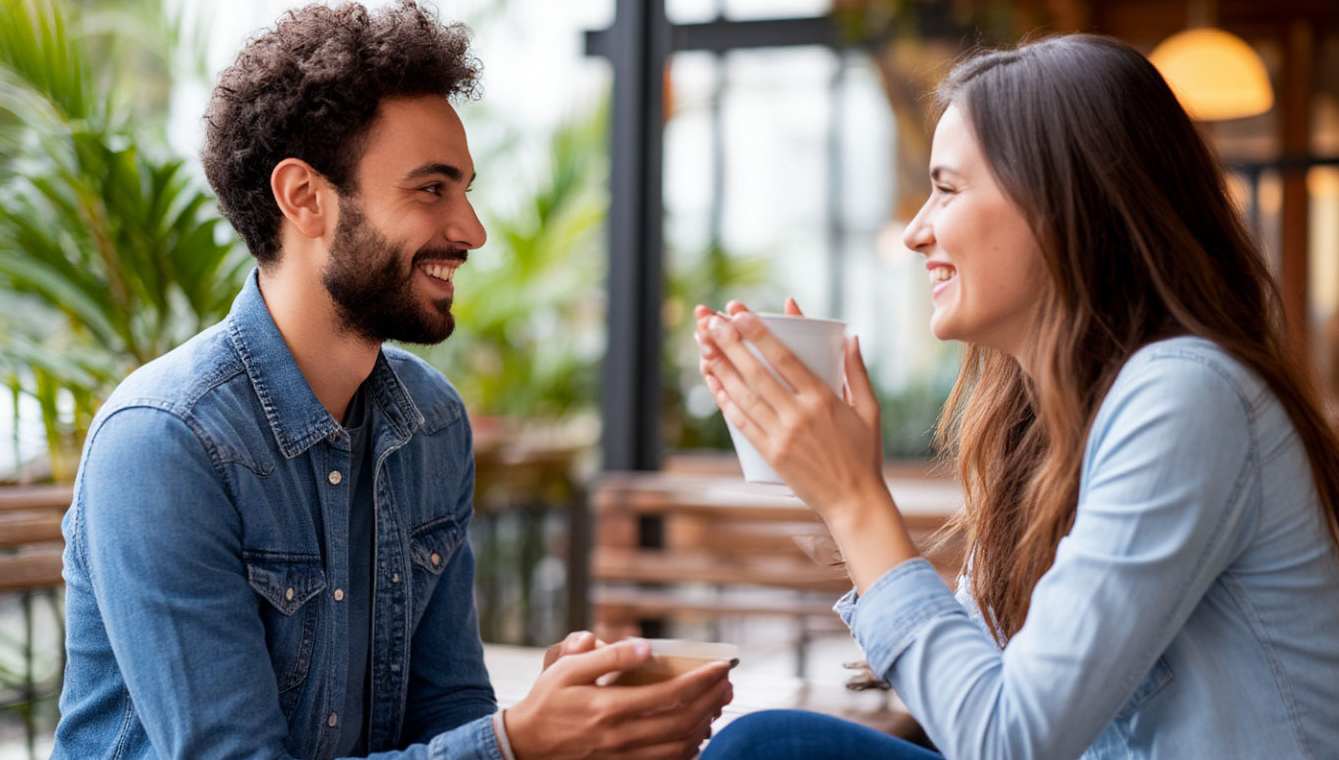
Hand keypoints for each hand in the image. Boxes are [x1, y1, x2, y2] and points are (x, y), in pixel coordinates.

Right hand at [505, 638, 733, 759]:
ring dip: (705, 725)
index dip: (702, 680)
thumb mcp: (568, 669)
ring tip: (716, 704)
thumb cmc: (547, 701)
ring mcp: (623, 757)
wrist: (525, 744)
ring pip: (679, 748)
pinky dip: (688, 749)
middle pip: (683, 723)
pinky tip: (695, 732)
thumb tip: (645, 647)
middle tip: (728, 683)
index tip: (722, 665)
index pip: (671, 695)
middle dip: (712, 701)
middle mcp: (621, 736)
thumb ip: (608, 657)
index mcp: (610, 707)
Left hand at [694, 299, 919, 592]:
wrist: (854, 501)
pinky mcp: (771, 454)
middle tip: (710, 321)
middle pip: (756, 373)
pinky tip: (712, 382)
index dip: (759, 333)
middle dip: (730, 344)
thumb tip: (851, 337)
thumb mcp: (869, 409)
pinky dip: (724, 401)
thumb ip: (857, 371)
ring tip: (702, 345)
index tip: (739, 312)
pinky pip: (741, 422)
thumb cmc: (865, 454)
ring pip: (743, 395)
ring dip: (720, 368)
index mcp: (823, 398)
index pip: (784, 358)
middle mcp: (798, 415)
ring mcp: (781, 435)